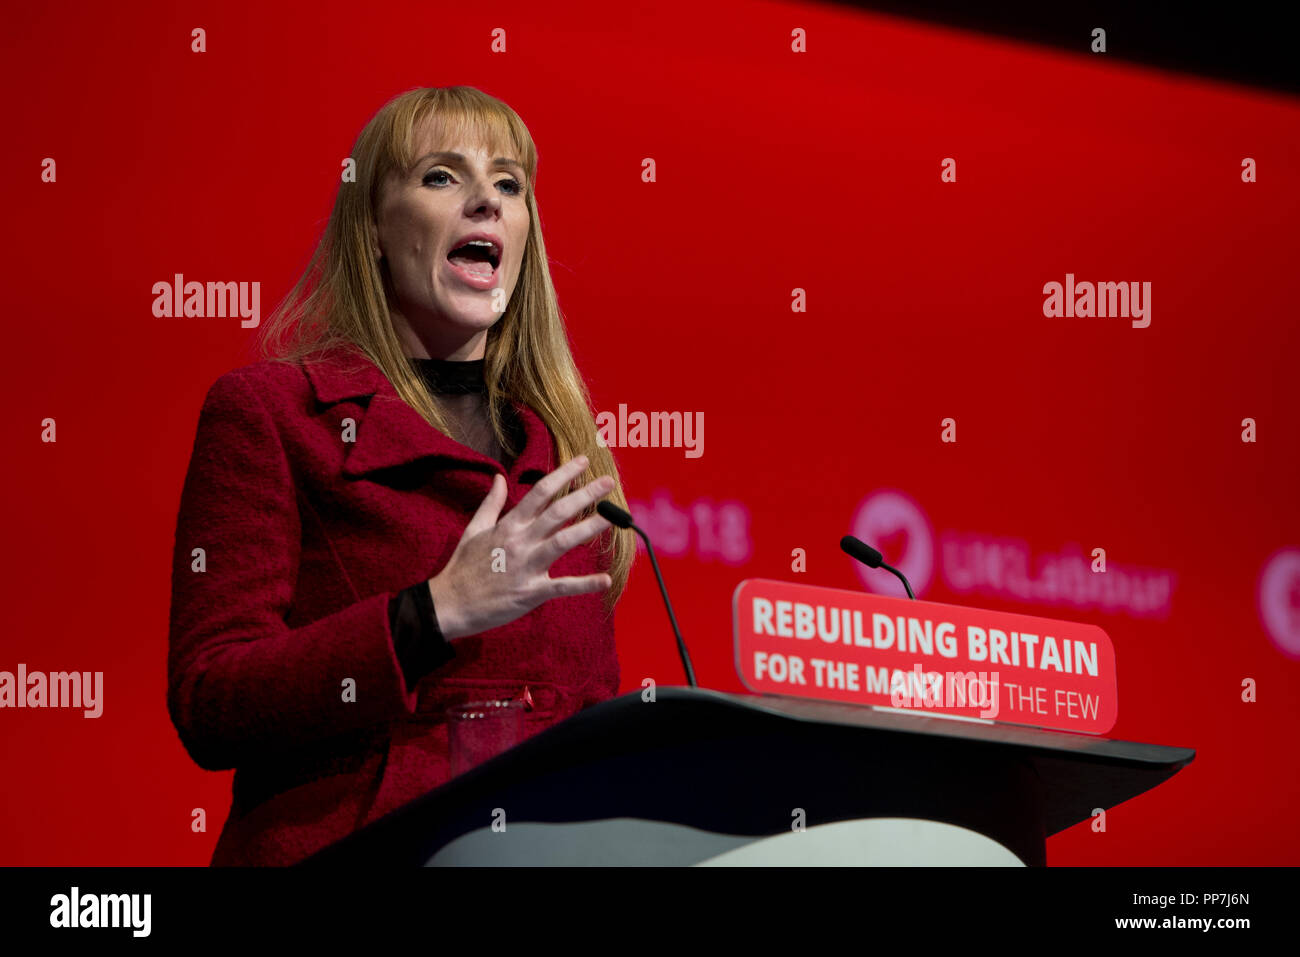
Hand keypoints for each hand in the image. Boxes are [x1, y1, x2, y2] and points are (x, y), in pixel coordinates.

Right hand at [426, 455, 614, 639]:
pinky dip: (585, 585)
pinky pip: (562, 586)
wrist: (450, 604)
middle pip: (558, 512)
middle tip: (607, 482)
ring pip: (564, 542)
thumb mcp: (473, 530)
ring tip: (613, 518)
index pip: (540, 493)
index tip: (583, 462)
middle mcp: (520, 542)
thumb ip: (491, 503)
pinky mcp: (531, 592)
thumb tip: (499, 477)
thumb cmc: (462, 567)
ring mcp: (527, 566)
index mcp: (508, 526)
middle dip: (584, 495)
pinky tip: (606, 581)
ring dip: (590, 528)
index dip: (563, 475)